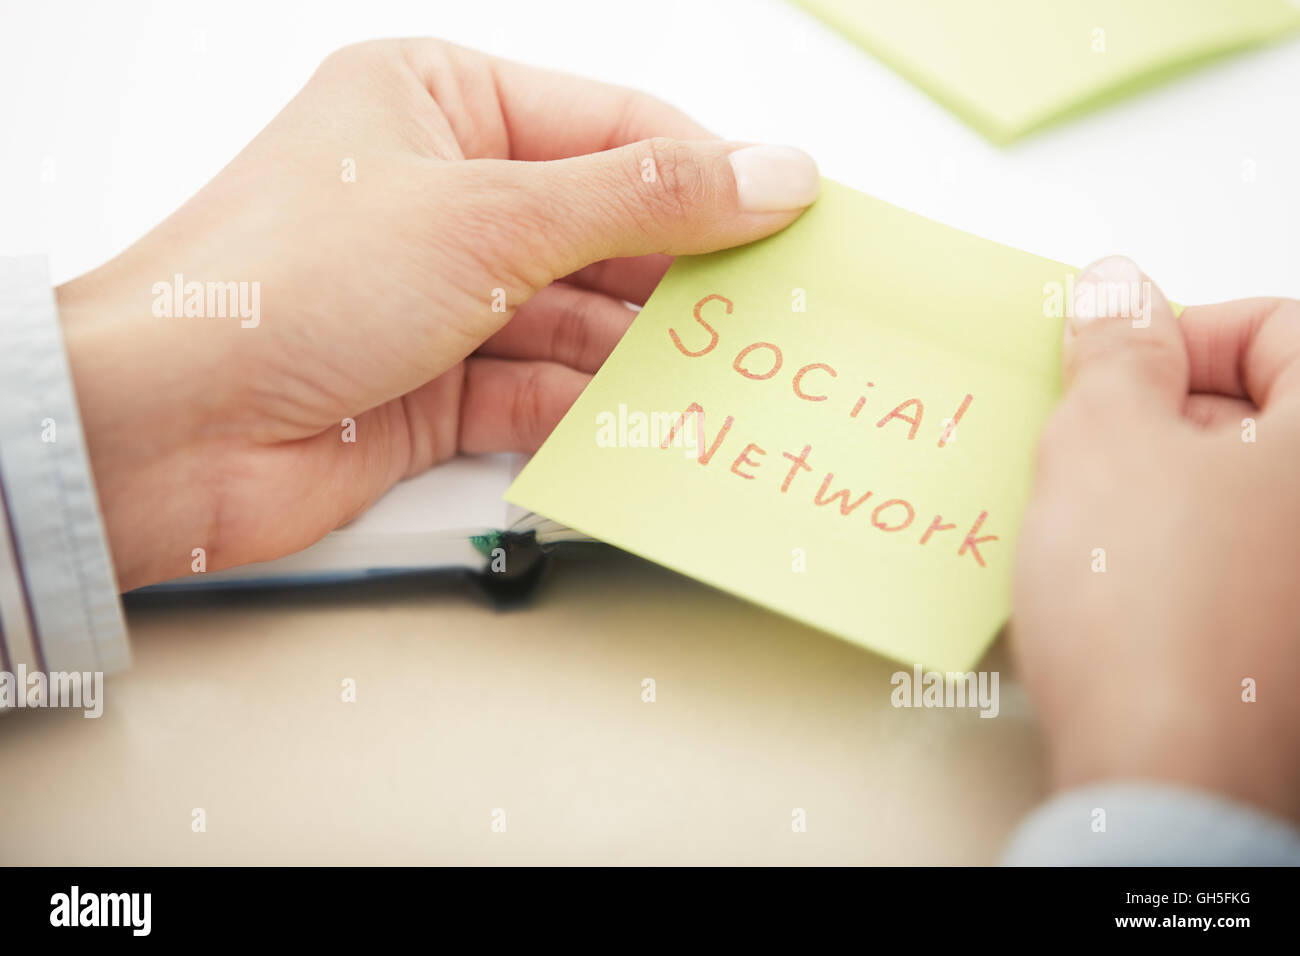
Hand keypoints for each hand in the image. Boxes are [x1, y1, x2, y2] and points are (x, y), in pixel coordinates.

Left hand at [54, 39, 819, 588]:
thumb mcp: (489, 214)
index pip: (613, 128)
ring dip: (644, 353)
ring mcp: (443, 298)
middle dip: (682, 274)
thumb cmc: (285, 280)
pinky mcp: (437, 387)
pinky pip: (542, 393)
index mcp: (443, 104)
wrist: (166, 431)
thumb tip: (768, 171)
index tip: (794, 213)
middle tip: (777, 308)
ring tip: (732, 373)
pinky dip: (591, 412)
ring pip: (579, 320)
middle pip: (604, 230)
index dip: (709, 172)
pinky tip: (649, 423)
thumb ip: (640, 200)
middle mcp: (445, 196)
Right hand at [1013, 255, 1299, 820]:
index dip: (1183, 332)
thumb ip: (1114, 351)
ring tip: (1095, 522)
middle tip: (1090, 443)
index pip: (1280, 325)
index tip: (1116, 369)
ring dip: (1166, 485)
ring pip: (1243, 492)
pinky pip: (1241, 562)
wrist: (1168, 783)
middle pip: (1266, 411)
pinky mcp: (1290, 647)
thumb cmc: (1154, 622)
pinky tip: (1125, 583)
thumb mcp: (1100, 443)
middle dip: (1165, 414)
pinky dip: (1184, 551)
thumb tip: (1116, 292)